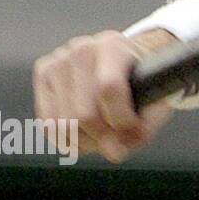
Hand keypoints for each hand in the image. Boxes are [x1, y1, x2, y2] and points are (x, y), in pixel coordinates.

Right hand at [33, 29, 177, 163]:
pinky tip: (84, 135)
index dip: (120, 119)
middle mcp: (81, 49)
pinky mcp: (43, 74)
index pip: (109, 88)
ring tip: (102, 138)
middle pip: (83, 113)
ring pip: (62, 123)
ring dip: (85, 142)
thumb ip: (141, 130)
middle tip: (116, 140)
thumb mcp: (155, 100)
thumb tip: (114, 153)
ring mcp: (57, 60)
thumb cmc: (142, 82)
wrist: (122, 61)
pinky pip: (47, 123)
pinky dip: (66, 139)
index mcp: (114, 46)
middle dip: (103, 137)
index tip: (132, 131)